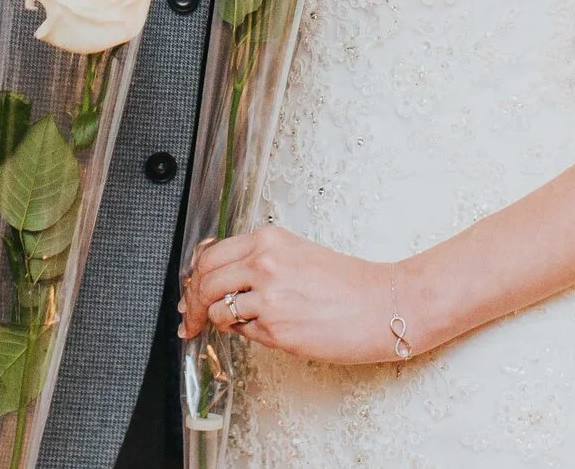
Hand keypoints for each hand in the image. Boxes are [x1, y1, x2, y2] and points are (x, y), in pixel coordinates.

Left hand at [178, 228, 421, 365]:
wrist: (384, 305)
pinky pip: (242, 333)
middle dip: (191, 305)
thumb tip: (220, 280)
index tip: (190, 292)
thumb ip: (259, 261)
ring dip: (218, 321)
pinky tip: (265, 331)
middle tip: (190, 320)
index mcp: (268, 239)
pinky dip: (245, 333)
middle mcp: (263, 262)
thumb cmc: (348, 284)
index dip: (194, 278)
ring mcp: (267, 296)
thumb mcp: (298, 255)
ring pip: (217, 310)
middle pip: (202, 282)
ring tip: (231, 326)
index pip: (209, 255)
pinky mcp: (275, 329)